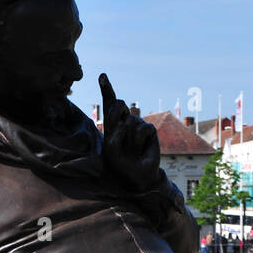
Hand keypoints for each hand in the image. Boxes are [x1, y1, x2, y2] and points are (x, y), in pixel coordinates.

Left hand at [99, 73, 160, 190]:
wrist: (138, 176)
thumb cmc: (122, 164)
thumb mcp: (111, 151)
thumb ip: (114, 134)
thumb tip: (126, 120)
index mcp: (112, 124)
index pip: (109, 104)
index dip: (107, 89)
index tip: (102, 76)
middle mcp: (125, 121)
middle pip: (119, 104)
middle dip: (116, 115)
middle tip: (119, 134)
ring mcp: (138, 124)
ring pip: (130, 122)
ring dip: (129, 141)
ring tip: (132, 150)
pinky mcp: (149, 130)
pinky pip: (143, 129)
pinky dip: (139, 142)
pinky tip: (141, 149)